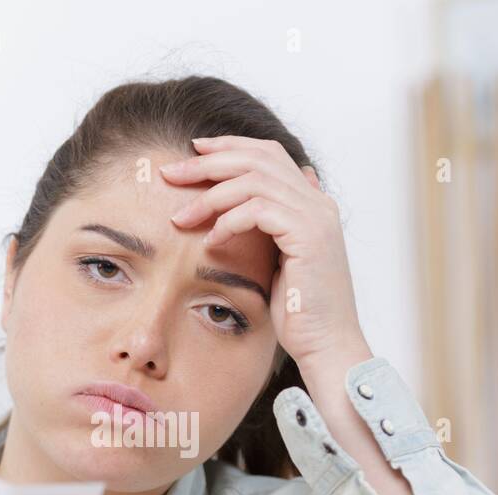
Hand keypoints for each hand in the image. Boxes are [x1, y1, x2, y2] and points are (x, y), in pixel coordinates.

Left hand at [161, 135, 371, 374]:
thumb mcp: (280, 263)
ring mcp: (316, 216)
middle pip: (257, 158)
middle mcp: (317, 202)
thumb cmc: (300, 313)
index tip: (193, 152)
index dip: (229, 146)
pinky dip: (228, 222)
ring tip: (181, 218)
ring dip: (209, 196)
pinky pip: (257, 211)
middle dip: (208, 162)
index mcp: (312, 202)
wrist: (326, 345)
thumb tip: (259, 206)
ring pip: (253, 181)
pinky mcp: (307, 236)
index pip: (269, 153)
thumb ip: (272, 229)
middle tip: (170, 173)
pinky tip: (211, 243)